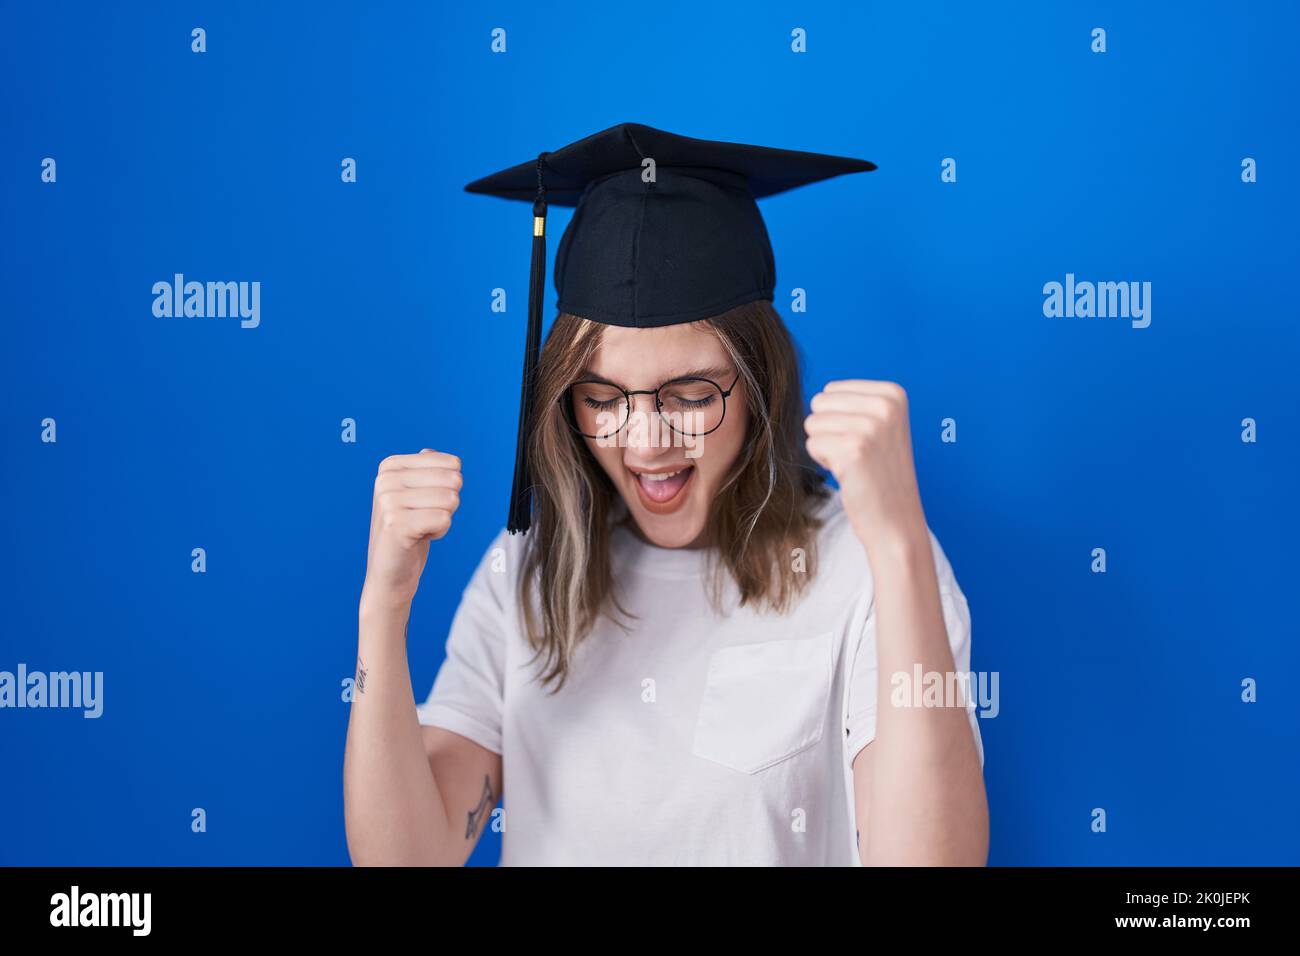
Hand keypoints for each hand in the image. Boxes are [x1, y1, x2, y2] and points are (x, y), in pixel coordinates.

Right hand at [360, 449, 461, 612]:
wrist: (390, 571)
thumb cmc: (410, 530)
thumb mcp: (417, 494)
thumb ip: (428, 470)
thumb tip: (441, 455)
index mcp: (390, 466)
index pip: (452, 463)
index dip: (449, 487)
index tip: (426, 503)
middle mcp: (386, 479)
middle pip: (454, 480)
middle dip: (448, 503)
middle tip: (425, 517)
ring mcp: (388, 501)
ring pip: (451, 500)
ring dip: (443, 518)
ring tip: (420, 527)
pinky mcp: (396, 524)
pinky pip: (444, 519)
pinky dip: (440, 531)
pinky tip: (419, 537)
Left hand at [804, 380, 927, 558]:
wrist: (896, 519)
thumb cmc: (879, 473)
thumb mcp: (879, 425)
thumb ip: (853, 403)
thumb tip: (819, 395)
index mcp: (893, 393)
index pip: (831, 390)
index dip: (838, 419)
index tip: (864, 441)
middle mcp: (885, 405)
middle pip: (819, 403)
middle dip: (829, 431)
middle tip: (856, 453)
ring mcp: (870, 426)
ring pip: (812, 423)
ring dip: (826, 447)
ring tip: (854, 463)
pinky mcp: (853, 449)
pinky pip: (812, 444)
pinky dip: (824, 462)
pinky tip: (848, 473)